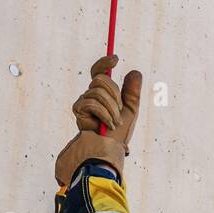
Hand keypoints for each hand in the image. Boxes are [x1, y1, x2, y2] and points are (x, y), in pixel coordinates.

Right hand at [55, 55, 142, 185]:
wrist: (106, 153)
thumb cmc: (118, 138)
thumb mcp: (130, 113)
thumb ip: (131, 93)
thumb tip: (134, 71)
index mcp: (102, 95)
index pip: (99, 72)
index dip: (105, 63)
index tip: (116, 59)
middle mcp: (90, 96)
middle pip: (101, 79)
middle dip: (115, 95)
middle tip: (119, 112)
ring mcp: (83, 103)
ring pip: (98, 91)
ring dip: (111, 108)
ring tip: (113, 124)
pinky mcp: (78, 111)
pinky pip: (92, 102)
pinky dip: (103, 114)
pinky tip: (105, 127)